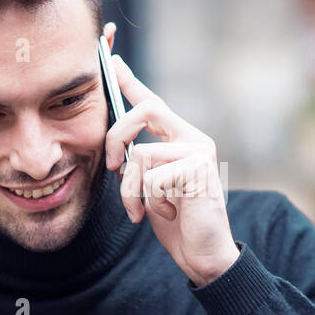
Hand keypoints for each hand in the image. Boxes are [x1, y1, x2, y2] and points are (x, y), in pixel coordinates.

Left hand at [101, 29, 238, 286]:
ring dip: (130, 191)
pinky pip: (151, 178)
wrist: (203, 255)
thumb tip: (114, 148)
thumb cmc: (176, 223)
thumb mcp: (147, 188)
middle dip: (116, 137)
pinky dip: (148, 202)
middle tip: (113, 168)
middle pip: (145, 109)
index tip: (110, 58)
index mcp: (180, 139)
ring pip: (140, 154)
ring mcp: (199, 151)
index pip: (152, 102)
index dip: (129, 81)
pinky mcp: (199, 168)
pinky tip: (168, 214)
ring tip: (142, 212)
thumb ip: (135, 163)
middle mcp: (193, 138)